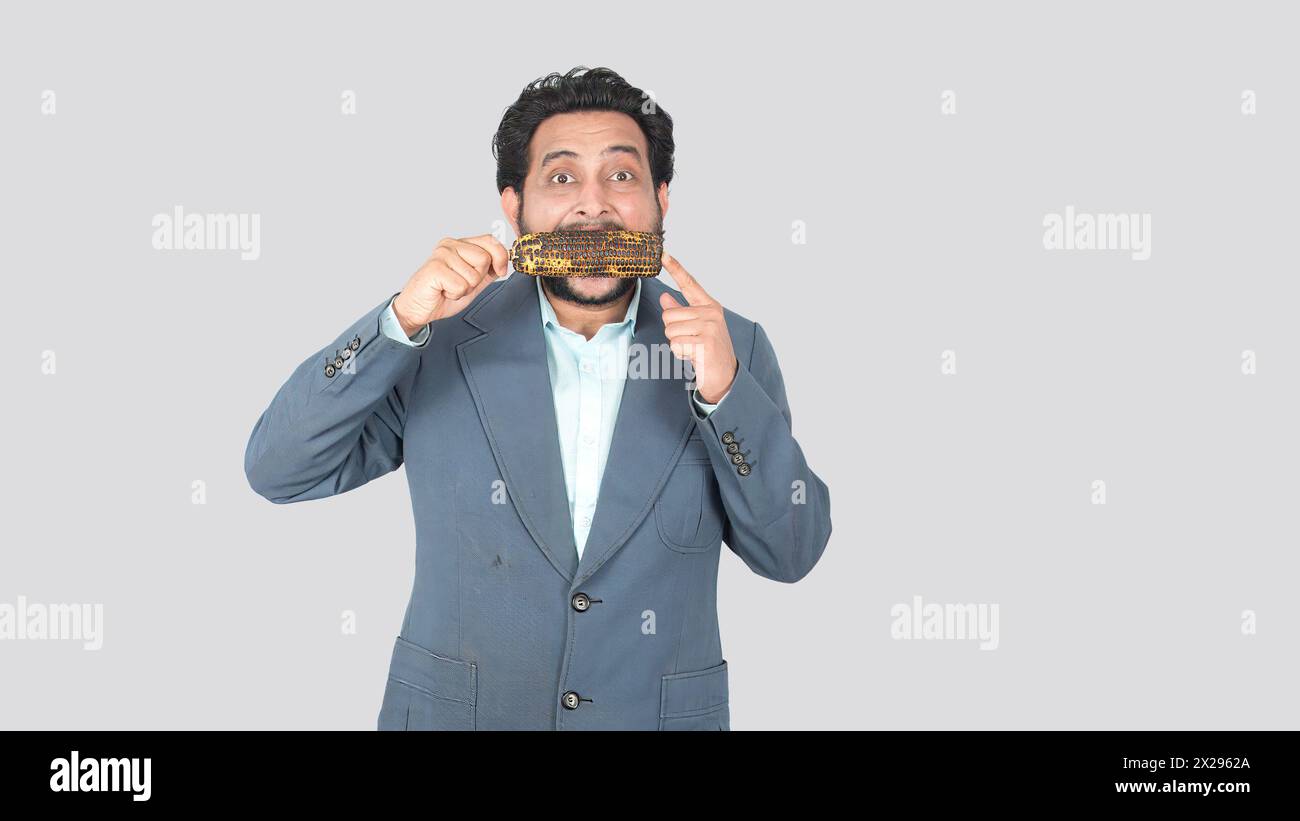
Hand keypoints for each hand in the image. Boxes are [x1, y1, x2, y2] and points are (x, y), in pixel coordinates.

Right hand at [392, 235, 509, 334]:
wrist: (419, 308)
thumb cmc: (443, 293)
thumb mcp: (474, 281)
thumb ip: (489, 270)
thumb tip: (505, 261)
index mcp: (460, 244)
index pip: (490, 241)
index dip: (501, 257)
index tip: (500, 271)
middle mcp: (450, 245)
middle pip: (484, 259)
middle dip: (477, 278)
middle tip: (460, 283)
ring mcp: (442, 255)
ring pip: (473, 274)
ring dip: (465, 288)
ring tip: (450, 287)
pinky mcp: (435, 268)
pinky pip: (461, 285)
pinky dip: (455, 294)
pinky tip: (443, 291)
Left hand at [658, 252, 736, 403]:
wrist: (724, 376)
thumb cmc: (708, 350)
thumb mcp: (695, 327)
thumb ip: (681, 312)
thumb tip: (664, 297)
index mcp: (709, 306)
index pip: (689, 283)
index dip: (676, 268)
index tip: (664, 254)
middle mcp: (711, 312)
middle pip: (669, 314)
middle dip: (673, 331)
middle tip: (690, 341)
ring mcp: (710, 327)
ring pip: (670, 330)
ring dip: (676, 344)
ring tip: (693, 349)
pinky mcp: (706, 342)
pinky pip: (676, 344)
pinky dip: (680, 354)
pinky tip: (694, 357)